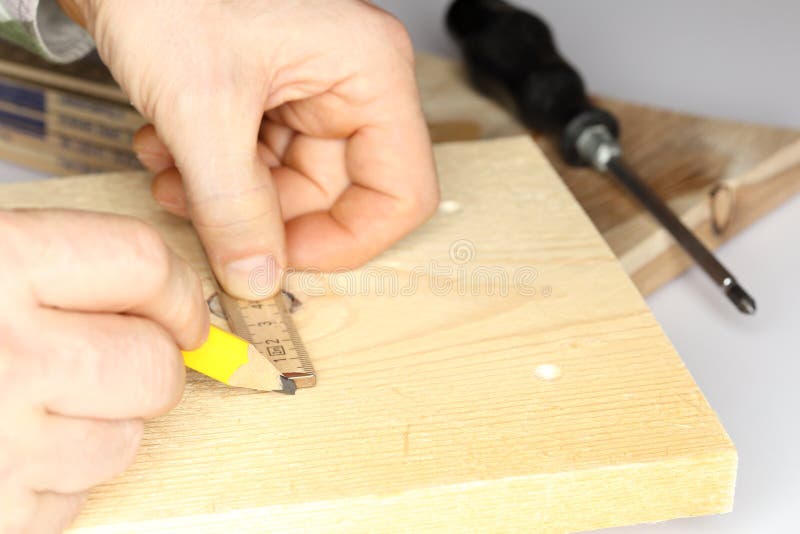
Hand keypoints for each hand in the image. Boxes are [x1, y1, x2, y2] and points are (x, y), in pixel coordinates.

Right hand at [0, 210, 207, 531]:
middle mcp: (1, 354)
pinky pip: (69, 502)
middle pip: (151, 367)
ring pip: (121, 443)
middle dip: (151, 368)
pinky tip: (7, 455)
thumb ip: (48, 265)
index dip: (179, 291)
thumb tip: (160, 290)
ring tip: (39, 409)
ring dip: (101, 428)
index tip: (183, 314)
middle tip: (117, 363)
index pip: (142, 265)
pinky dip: (54, 484)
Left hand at [61, 0, 439, 298]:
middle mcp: (350, 83)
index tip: (284, 262)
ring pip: (287, 186)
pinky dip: (210, 171)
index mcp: (370, 73)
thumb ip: (232, 205)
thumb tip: (257, 277)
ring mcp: (310, 91)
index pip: (401, 191)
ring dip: (223, 196)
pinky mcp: (271, 96)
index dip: (348, 241)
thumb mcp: (201, 106)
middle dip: (260, 216)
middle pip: (335, 195)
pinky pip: (256, 164)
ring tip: (168, 172)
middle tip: (200, 213)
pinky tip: (164, 148)